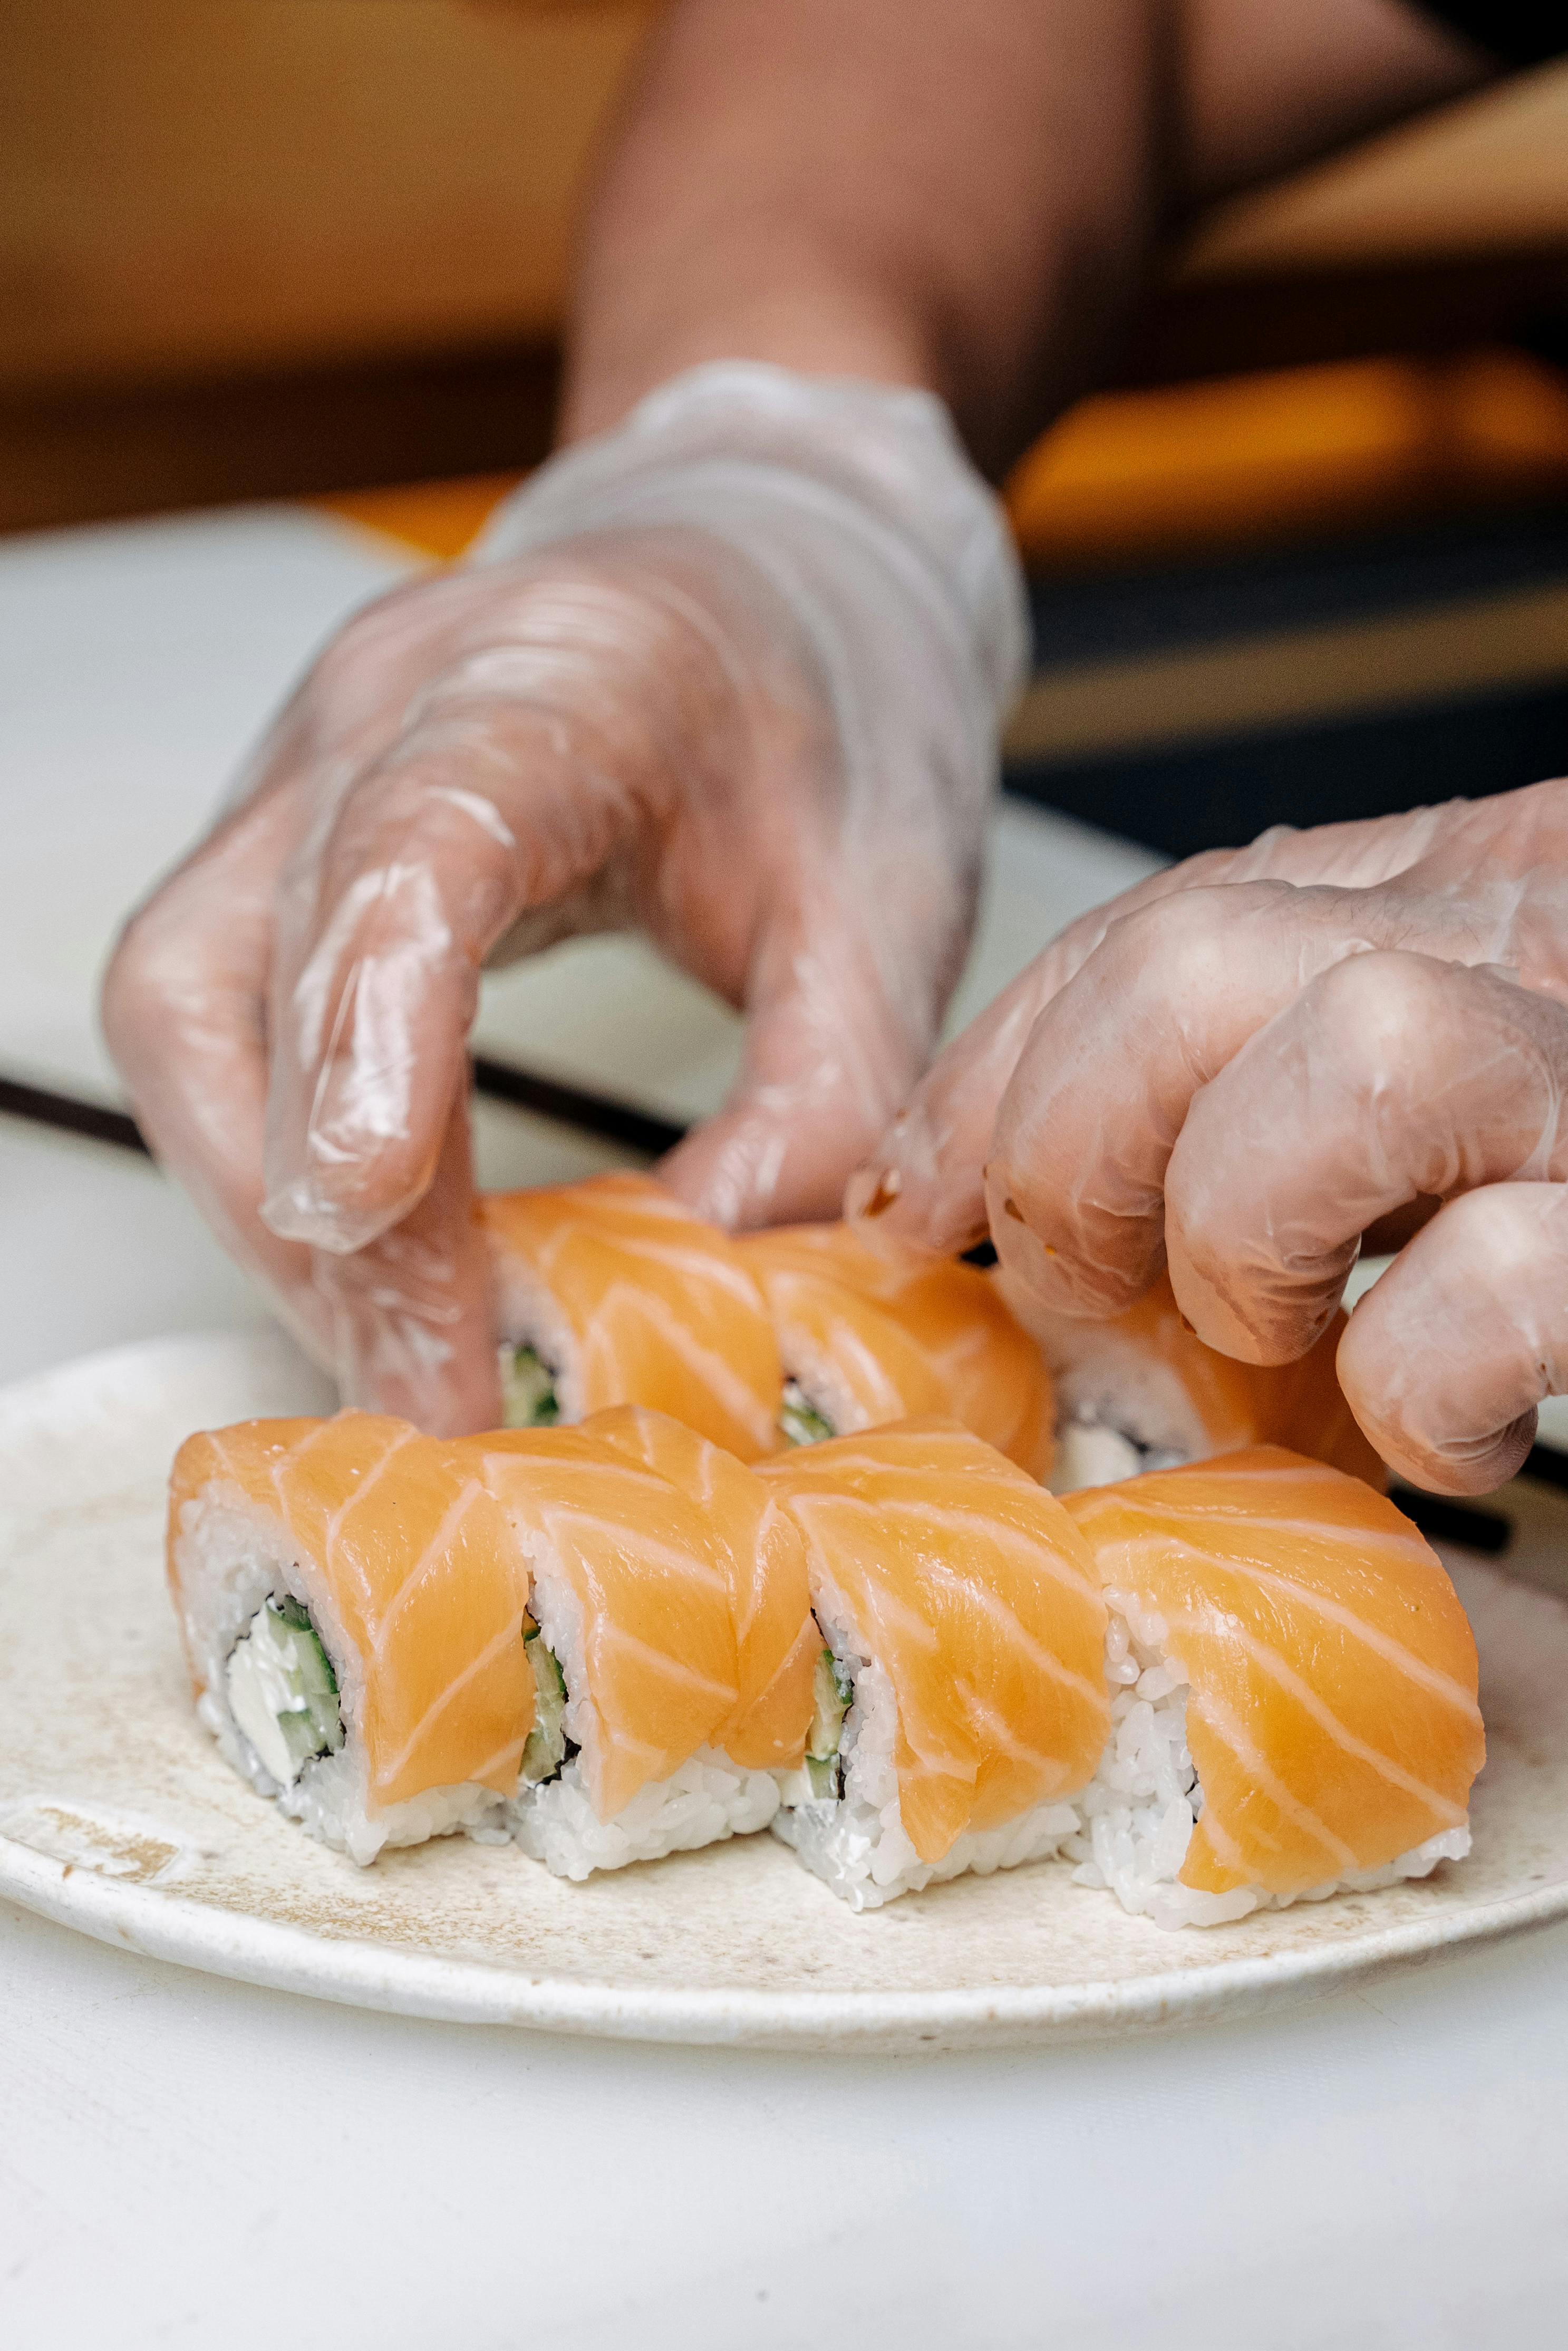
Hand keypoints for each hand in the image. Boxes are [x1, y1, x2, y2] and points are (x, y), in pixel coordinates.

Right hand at [103, 364, 1024, 1433]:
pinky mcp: (286, 829)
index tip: (363, 1209)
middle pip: (240, 965)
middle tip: (433, 1379)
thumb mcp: (892, 906)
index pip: (411, 847)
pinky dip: (277, 1156)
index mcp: (563, 677)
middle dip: (309, 1206)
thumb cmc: (830, 703)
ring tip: (400, 1351)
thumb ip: (827, 1102)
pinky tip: (377, 1262)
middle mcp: (383, 703)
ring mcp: (304, 761)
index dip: (367, 1030)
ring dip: (268, 1206)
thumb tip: (704, 1285)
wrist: (767, 560)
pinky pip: (216, 1012)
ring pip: (185, 1007)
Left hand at [847, 780, 1567, 1492]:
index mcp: (1459, 889)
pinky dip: (1417, 1385)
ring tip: (1287, 1334)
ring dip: (1249, 1237)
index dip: (997, 1072)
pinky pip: (1492, 1282)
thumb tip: (976, 1184)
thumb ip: (1252, 1081)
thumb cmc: (1565, 1180)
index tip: (914, 1198)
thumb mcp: (1419, 1091)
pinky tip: (1429, 1421)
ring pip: (1355, 1052)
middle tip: (1085, 1286)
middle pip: (1198, 961)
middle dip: (1069, 1149)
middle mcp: (1530, 939)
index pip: (1161, 921)